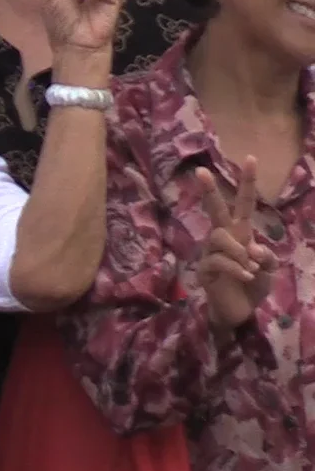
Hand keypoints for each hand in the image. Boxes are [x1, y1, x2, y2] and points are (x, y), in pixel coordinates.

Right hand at [197, 158, 276, 334]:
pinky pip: (219, 260)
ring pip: (220, 237)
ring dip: (239, 252)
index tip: (250, 159)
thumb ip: (266, 255)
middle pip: (215, 210)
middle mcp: (223, 238)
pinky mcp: (205, 269)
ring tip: (250, 268)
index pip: (242, 204)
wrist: (240, 312)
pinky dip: (236, 268)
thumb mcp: (269, 269)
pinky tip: (246, 276)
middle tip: (201, 172)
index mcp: (240, 233)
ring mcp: (211, 253)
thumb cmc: (253, 286)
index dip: (247, 182)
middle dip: (210, 191)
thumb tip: (252, 249)